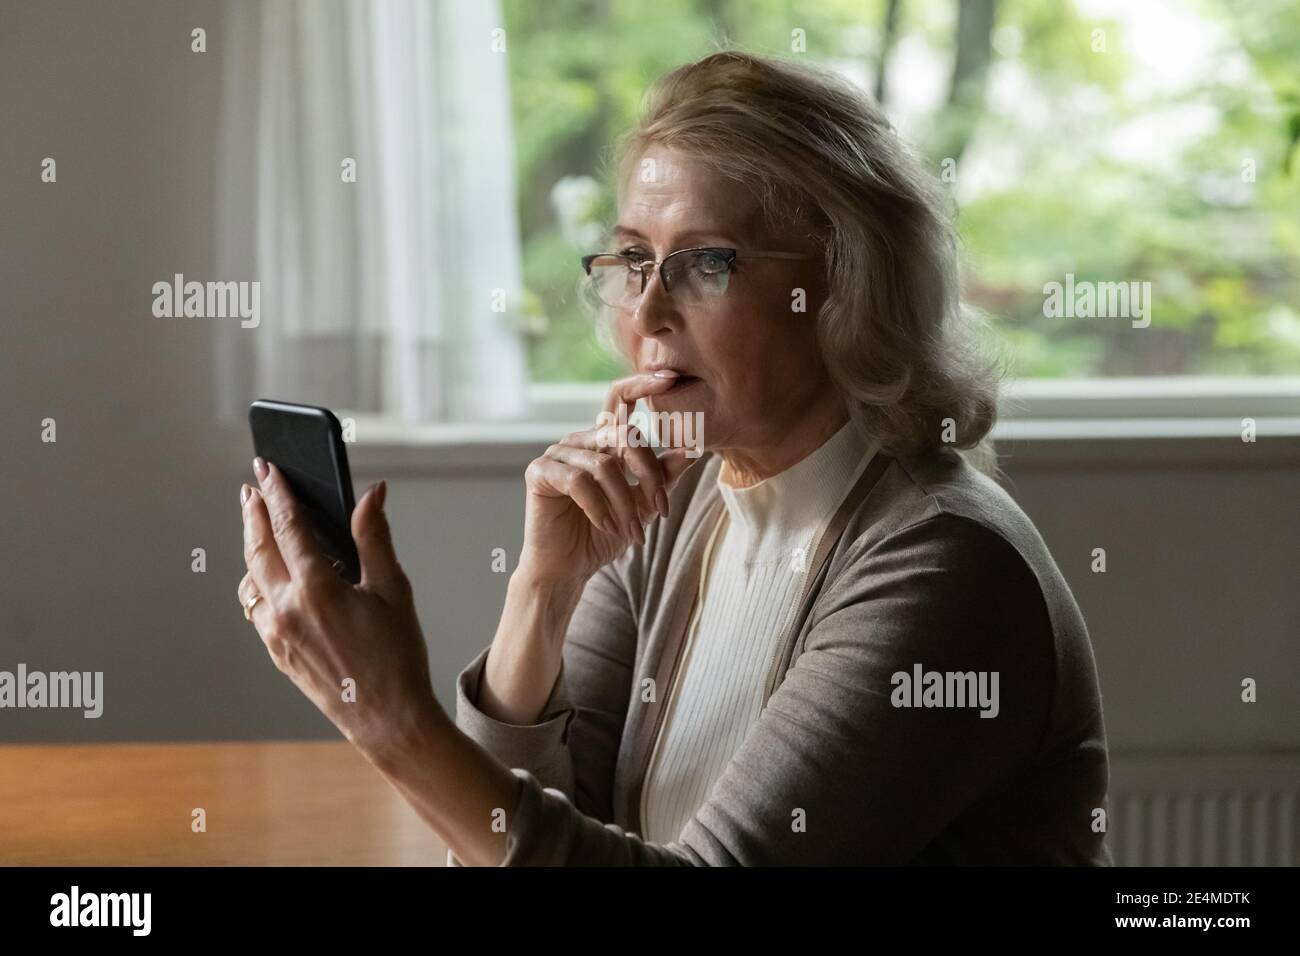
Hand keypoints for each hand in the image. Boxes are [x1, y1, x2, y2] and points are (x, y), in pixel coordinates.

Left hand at [237, 459, 443, 762]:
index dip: (278, 493)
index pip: (287, 527)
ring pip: (250, 578)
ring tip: (256, 526)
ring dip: (251, 547)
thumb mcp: (393, 590)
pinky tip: (266, 574)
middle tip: (251, 488)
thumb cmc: (398, 656)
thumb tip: (371, 494)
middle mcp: (286, 610)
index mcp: (316, 589)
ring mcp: (276, 634)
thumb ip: (374, 537)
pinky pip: (255, 606)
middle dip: (253, 513)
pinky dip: (256, 581)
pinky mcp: (276, 652)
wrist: (386, 718)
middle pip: (258, 548)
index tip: (268, 469)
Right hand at [518, 372, 699, 585]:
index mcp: (604, 439)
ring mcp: (557, 452)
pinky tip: (605, 526)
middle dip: (648, 475)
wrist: (569, 566)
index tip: (672, 378)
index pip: (621, 399)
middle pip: (624, 435)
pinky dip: (599, 507)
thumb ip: (664, 474)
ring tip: (631, 532)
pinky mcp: (539, 471)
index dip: (643, 384)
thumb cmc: (605, 533)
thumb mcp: (643, 503)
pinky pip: (579, 481)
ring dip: (625, 504)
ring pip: (605, 465)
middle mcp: (581, 439)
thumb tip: (695, 447)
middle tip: (660, 511)